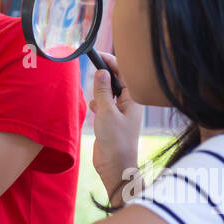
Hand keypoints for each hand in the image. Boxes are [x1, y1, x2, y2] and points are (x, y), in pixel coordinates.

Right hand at [89, 53, 143, 193]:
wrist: (115, 168)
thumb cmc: (115, 141)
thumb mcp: (106, 112)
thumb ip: (103, 91)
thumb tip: (101, 72)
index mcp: (133, 100)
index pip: (124, 73)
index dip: (111, 62)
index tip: (97, 55)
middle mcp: (128, 104)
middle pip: (116, 81)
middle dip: (104, 74)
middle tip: (91, 67)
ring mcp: (120, 112)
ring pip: (108, 92)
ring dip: (99, 90)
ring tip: (93, 91)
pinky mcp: (110, 121)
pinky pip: (103, 104)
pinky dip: (97, 103)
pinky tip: (93, 108)